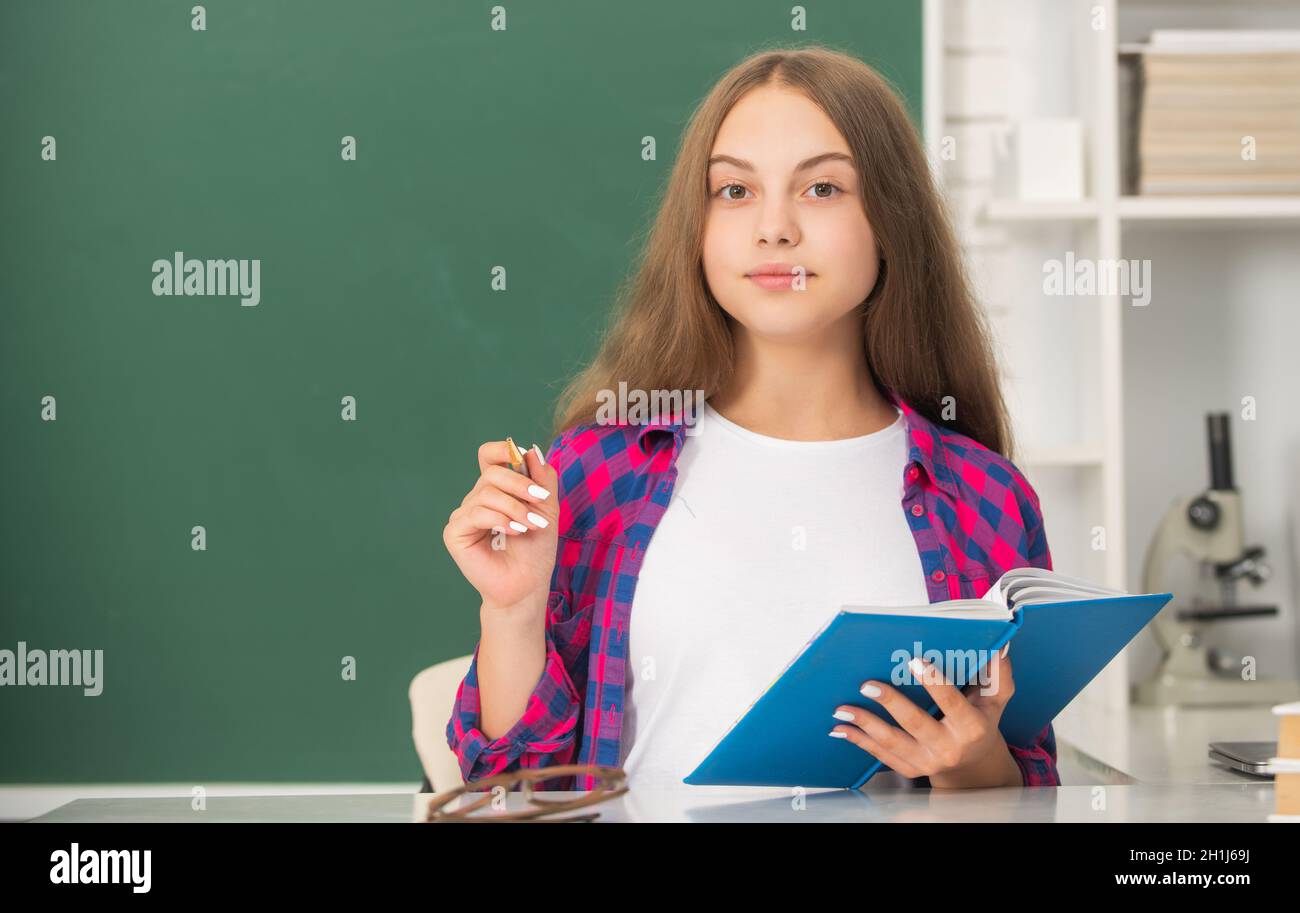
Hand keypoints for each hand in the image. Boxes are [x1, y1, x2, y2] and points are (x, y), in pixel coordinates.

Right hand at [442, 440, 558, 613]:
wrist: (527, 584)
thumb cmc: (536, 549)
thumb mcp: (547, 508)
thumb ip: (543, 479)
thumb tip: (531, 450)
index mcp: (496, 490)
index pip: (490, 456)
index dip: (502, 450)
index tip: (523, 459)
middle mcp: (477, 499)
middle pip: (492, 472)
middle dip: (520, 483)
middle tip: (539, 501)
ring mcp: (464, 515)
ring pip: (486, 493)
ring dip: (515, 508)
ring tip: (531, 525)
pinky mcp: (455, 533)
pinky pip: (475, 513)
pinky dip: (500, 519)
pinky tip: (515, 532)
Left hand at [830, 647, 1022, 787]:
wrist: (975, 765)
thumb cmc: (981, 722)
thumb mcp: (996, 700)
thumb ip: (998, 675)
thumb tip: (1000, 645)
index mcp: (971, 727)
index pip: (952, 703)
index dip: (933, 682)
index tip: (914, 661)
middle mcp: (949, 748)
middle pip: (915, 724)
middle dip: (890, 703)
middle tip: (867, 684)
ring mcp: (928, 762)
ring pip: (892, 743)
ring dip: (865, 724)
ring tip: (842, 709)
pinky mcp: (911, 770)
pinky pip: (881, 755)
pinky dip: (859, 741)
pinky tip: (841, 728)